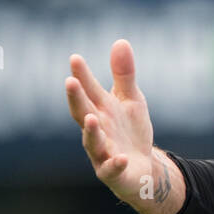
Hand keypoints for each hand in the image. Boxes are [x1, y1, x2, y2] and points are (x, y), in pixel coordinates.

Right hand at [65, 39, 180, 213]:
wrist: (143, 167)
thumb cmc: (130, 131)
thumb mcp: (131, 99)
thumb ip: (124, 74)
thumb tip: (120, 41)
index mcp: (100, 110)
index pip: (88, 90)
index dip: (82, 75)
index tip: (75, 58)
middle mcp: (96, 130)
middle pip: (83, 113)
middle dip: (76, 99)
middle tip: (70, 82)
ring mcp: (102, 152)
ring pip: (92, 142)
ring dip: (91, 131)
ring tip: (91, 118)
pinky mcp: (113, 172)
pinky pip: (112, 169)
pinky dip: (115, 163)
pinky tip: (121, 157)